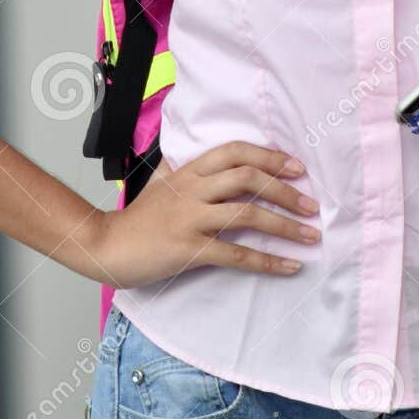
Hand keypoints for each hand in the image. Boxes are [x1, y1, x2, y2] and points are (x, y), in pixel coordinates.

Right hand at [73, 140, 321, 288]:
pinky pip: (236, 254)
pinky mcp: (189, 249)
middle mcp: (192, 190)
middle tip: (312, 204)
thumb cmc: (138, 218)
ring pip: (247, 215)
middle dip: (285, 190)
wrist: (106, 246)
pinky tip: (289, 266)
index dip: (269, 157)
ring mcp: (190, 219)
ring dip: (285, 226)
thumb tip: (207, 157)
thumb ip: (185, 169)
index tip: (297, 167)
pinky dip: (267, 261)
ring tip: (310, 235)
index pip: (235, 152)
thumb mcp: (161, 183)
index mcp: (189, 172)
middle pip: (247, 178)